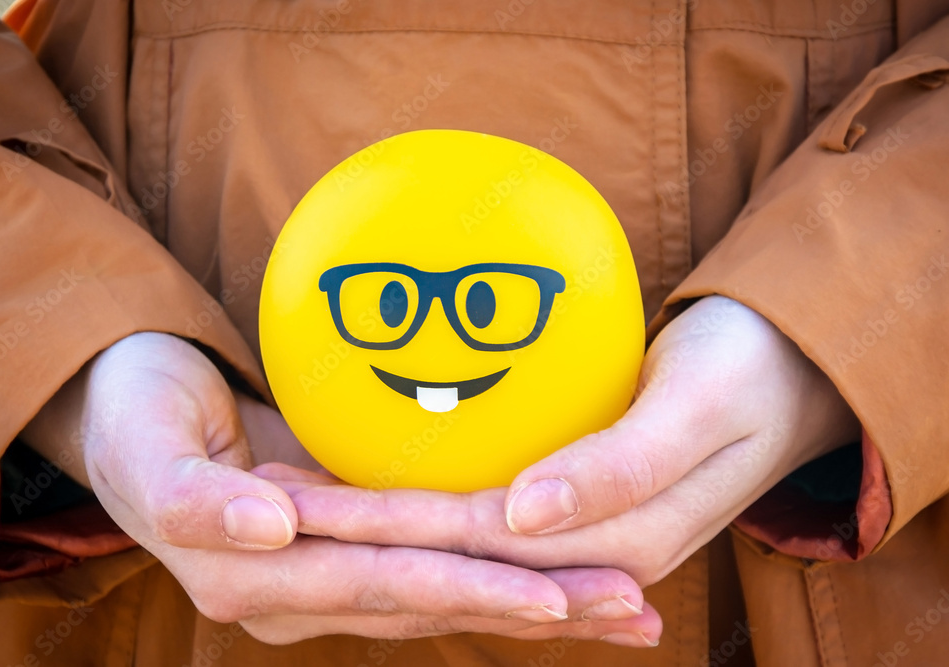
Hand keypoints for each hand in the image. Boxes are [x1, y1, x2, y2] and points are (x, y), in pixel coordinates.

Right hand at [22, 332, 657, 644]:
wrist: (128, 418)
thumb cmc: (135, 418)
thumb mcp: (145, 448)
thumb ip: (196, 499)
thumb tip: (272, 529)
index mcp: (258, 579)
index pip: (386, 583)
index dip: (469, 589)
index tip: (554, 596)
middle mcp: (304, 595)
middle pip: (436, 603)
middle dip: (533, 606)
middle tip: (628, 606)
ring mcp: (329, 580)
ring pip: (447, 597)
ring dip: (536, 601)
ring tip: (625, 607)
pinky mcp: (348, 552)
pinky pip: (433, 570)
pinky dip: (500, 574)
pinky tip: (563, 576)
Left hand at [290, 296, 859, 589]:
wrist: (792, 372)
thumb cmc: (750, 373)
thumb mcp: (702, 406)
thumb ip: (621, 467)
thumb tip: (522, 514)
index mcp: (615, 542)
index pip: (467, 542)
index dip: (377, 525)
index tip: (296, 504)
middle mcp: (587, 552)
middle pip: (444, 548)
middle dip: (353, 530)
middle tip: (266, 497)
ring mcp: (578, 532)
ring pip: (454, 536)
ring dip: (376, 520)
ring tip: (292, 494)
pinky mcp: (573, 503)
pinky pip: (482, 509)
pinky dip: (423, 500)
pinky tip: (374, 481)